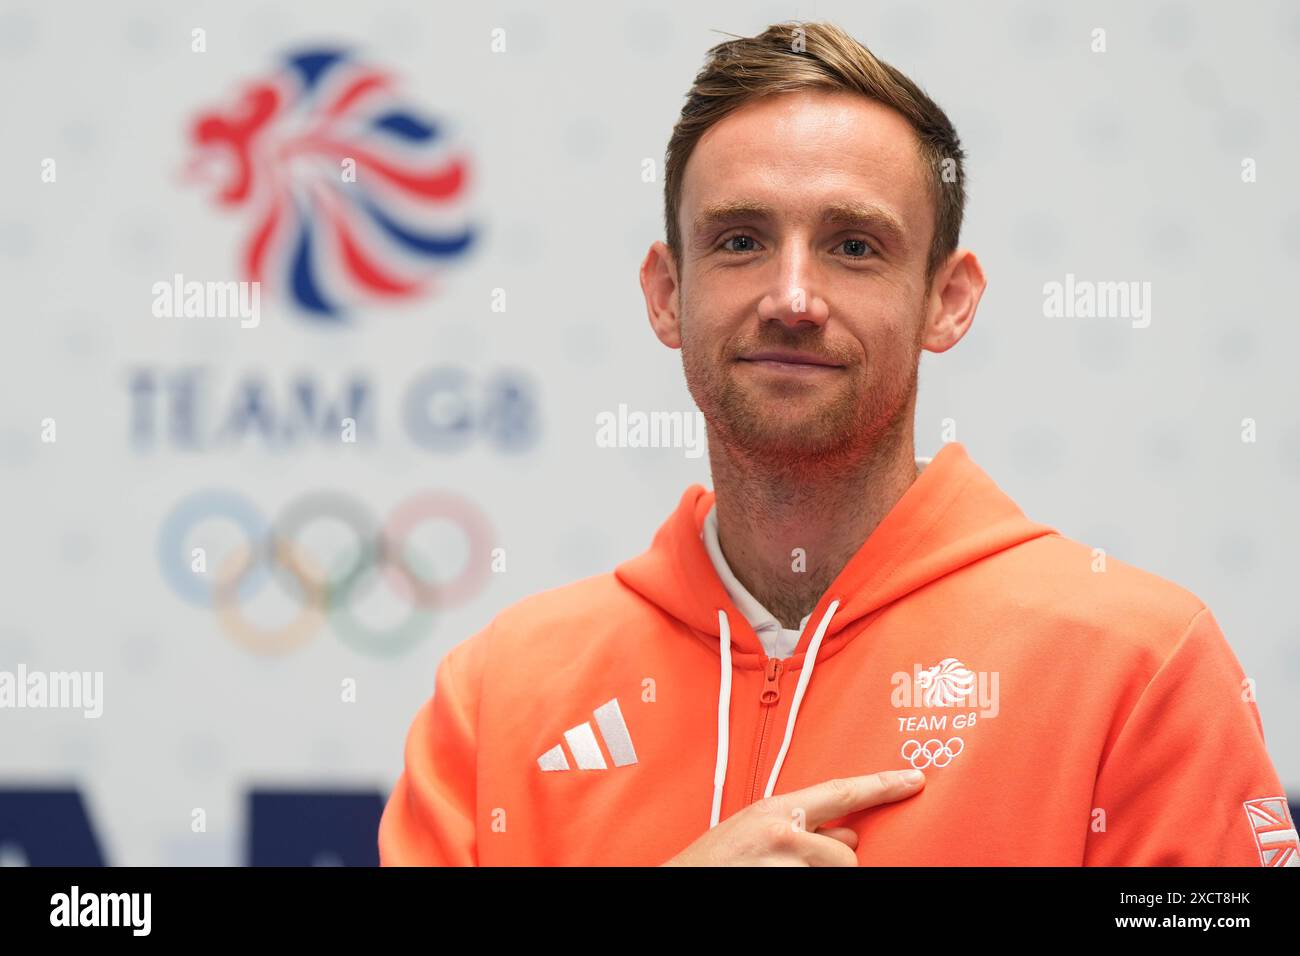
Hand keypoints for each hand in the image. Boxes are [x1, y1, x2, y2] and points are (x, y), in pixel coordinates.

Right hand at [660, 769, 925, 865]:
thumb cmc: (710, 864)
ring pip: (836, 875)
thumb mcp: (753, 832)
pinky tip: (774, 879)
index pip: (842, 793)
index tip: (912, 780)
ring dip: (817, 878)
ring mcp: (785, 865)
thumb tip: (848, 836)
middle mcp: (784, 833)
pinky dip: (806, 886)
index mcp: (775, 810)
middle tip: (800, 868)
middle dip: (836, 865)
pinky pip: (817, 888)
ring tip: (778, 872)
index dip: (881, 786)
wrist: (677, 884)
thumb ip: (799, 827)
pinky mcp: (786, 887)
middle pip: (846, 853)